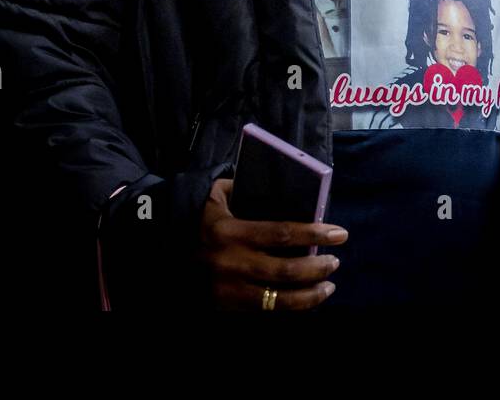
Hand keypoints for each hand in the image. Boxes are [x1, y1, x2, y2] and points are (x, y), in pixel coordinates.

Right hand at [199, 178, 347, 309]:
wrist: (160, 247)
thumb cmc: (196, 217)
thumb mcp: (216, 195)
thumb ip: (245, 188)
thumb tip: (286, 188)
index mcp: (230, 231)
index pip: (282, 233)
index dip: (314, 234)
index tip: (339, 233)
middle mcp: (231, 262)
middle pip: (286, 270)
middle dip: (318, 267)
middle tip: (335, 260)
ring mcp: (228, 288)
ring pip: (279, 299)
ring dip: (310, 294)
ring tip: (329, 284)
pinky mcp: (226, 306)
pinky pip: (266, 310)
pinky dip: (291, 306)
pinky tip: (307, 298)